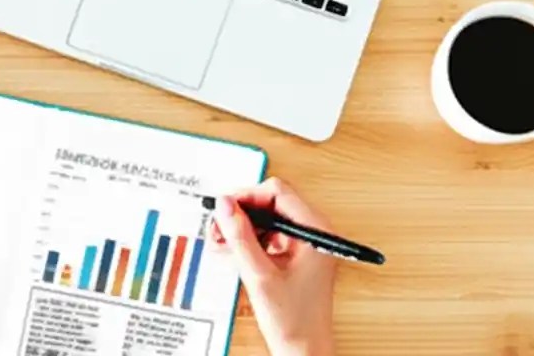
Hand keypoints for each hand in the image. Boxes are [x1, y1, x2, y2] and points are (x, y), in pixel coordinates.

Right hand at [208, 178, 337, 355]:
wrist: (303, 350)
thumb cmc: (294, 320)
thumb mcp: (260, 274)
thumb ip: (240, 236)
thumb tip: (225, 205)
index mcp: (315, 231)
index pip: (277, 193)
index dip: (246, 197)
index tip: (223, 208)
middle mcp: (313, 232)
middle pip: (271, 203)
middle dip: (241, 214)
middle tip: (218, 227)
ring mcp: (304, 244)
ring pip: (266, 219)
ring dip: (241, 228)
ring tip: (221, 243)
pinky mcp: (295, 255)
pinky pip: (267, 236)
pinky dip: (248, 241)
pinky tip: (232, 252)